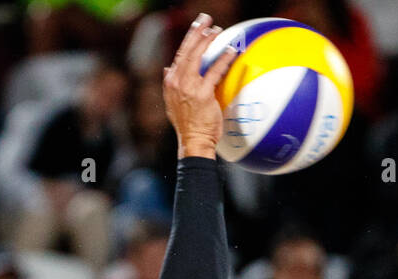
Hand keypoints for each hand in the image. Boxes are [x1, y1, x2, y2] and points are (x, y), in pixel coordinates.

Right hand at [164, 12, 237, 158]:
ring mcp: (189, 87)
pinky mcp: (202, 94)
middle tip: (206, 18)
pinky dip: (223, 59)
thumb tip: (167, 69)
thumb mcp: (172, 103)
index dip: (188, 39)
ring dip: (208, 40)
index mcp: (170, 81)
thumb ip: (170, 84)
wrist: (193, 141)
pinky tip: (231, 51)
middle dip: (197, 31)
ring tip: (217, 29)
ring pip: (197, 56)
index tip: (196, 27)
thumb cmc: (187, 125)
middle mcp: (177, 81)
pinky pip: (214, 71)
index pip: (179, 54)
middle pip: (187, 50)